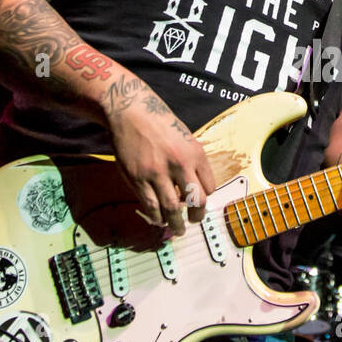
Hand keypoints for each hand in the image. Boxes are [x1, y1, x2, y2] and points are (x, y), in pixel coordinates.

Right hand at [106, 94, 214, 235]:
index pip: (210, 187)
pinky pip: (150, 205)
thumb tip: (192, 186)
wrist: (131, 111)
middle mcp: (180, 164)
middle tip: (194, 222)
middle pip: (196, 201)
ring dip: (175, 224)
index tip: (200, 202)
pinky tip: (158, 219)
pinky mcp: (138, 178)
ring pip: (172, 209)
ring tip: (177, 230)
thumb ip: (191, 161)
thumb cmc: (159, 123)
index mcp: (196, 154)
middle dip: (197, 217)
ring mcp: (158, 172)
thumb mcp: (185, 137)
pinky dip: (156, 216)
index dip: (206, 197)